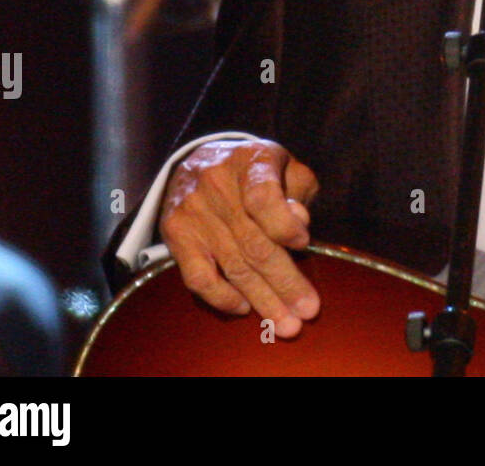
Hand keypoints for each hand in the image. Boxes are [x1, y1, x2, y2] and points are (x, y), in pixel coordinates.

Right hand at [159, 139, 320, 337]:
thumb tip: (299, 223)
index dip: (285, 225)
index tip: (304, 243)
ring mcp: (194, 213)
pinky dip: (222, 298)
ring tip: (286, 324)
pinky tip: (243, 309)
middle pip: (253, 242)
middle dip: (284, 282)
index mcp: (251, 162)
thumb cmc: (255, 170)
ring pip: (232, 265)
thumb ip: (297, 191)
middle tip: (308, 311)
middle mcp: (218, 186)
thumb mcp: (284, 166)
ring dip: (262, 299)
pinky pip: (198, 277)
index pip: (263, 197)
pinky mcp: (176, 235)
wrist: (200, 160)